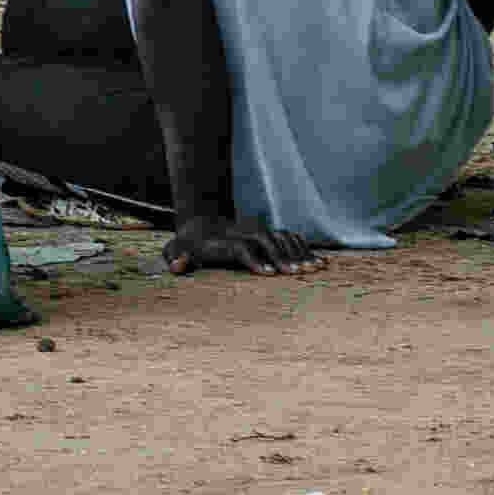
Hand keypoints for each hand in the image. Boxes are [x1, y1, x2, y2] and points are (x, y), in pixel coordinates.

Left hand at [161, 214, 310, 277]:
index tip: (266, 274)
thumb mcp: (174, 249)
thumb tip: (178, 267)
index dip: (253, 259)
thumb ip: (174, 258)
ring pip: (281, 237)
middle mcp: (242, 233)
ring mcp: (256, 231)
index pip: (240, 247)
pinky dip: (305, 247)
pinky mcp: (266, 233)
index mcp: (222, 241)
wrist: (201, 220)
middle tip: (297, 274)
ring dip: (298, 252)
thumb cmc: (187, 244)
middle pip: (266, 241)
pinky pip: (289, 237)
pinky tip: (320, 260)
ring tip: (315, 268)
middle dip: (282, 256)